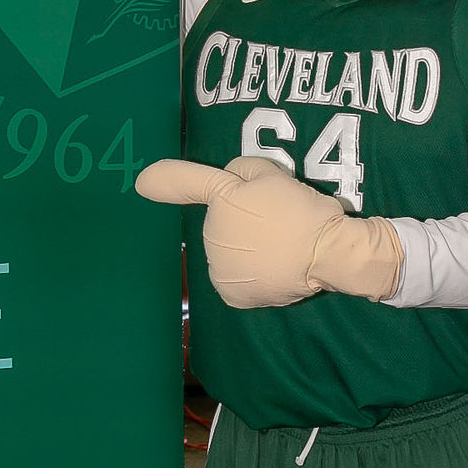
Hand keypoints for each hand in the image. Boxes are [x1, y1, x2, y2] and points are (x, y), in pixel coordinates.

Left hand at [136, 154, 403, 307]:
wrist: (326, 252)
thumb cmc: (303, 210)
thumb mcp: (276, 174)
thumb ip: (243, 173)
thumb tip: (229, 182)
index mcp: (222, 198)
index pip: (190, 184)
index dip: (165, 180)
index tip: (141, 182)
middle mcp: (212, 233)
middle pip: (222, 227)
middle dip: (243, 226)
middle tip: (279, 226)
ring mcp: (219, 267)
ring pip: (229, 255)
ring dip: (248, 253)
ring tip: (282, 250)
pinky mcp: (231, 294)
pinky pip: (237, 280)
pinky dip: (252, 278)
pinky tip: (275, 271)